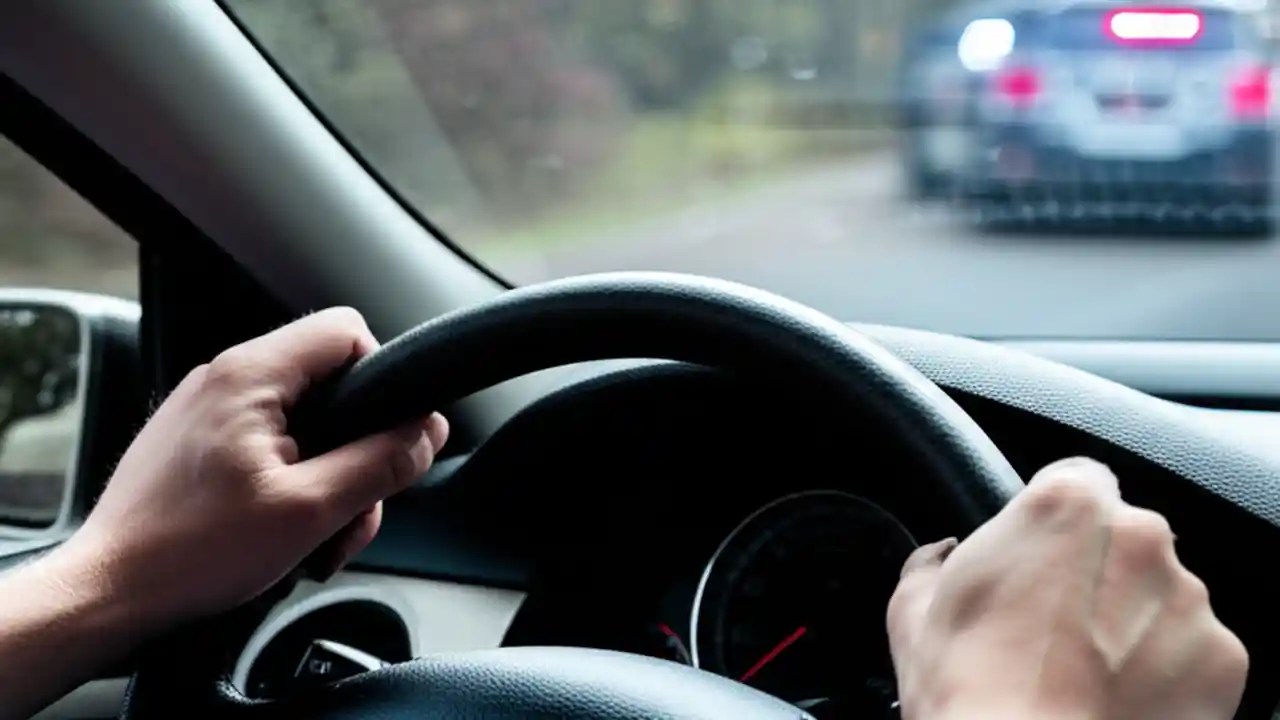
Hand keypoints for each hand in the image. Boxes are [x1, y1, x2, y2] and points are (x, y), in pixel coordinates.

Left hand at [53, 307, 447, 633]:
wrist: (107, 595)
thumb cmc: (190, 553)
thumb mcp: (311, 511)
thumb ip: (380, 463)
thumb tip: (428, 431)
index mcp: (249, 376)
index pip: (347, 331)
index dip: (383, 381)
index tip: (387, 439)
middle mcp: (223, 379)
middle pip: (331, 388)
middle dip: (355, 452)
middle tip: (346, 512)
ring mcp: (205, 411)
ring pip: (303, 425)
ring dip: (325, 480)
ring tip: (310, 537)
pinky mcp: (195, 444)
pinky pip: (268, 447)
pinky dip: (290, 487)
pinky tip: (281, 533)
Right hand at [887, 457, 1247, 719]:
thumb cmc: (967, 688)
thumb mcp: (912, 608)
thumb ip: (932, 562)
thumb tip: (940, 557)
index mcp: (1064, 505)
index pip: (1074, 480)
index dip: (1052, 522)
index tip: (1037, 558)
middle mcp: (1139, 537)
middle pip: (1123, 535)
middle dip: (1095, 569)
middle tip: (1053, 622)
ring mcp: (1187, 599)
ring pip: (1159, 592)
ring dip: (1130, 618)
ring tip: (1086, 669)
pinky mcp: (1222, 658)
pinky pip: (1192, 649)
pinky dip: (1166, 668)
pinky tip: (1118, 696)